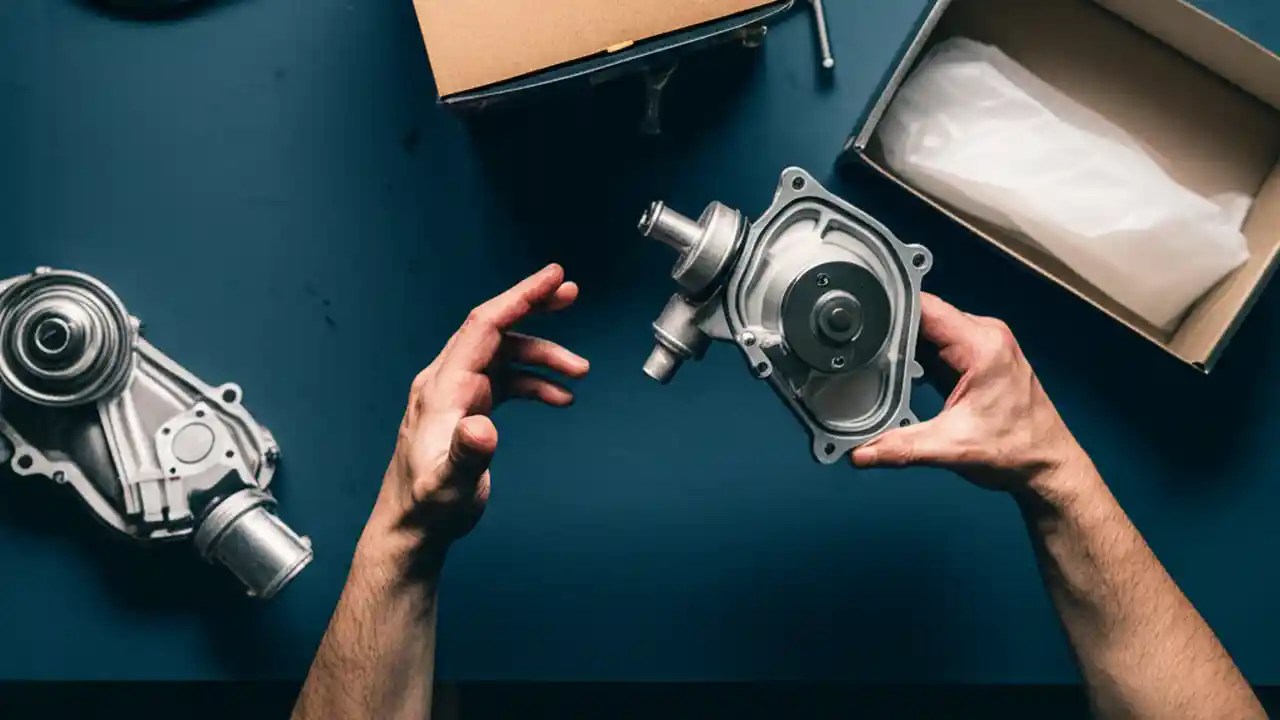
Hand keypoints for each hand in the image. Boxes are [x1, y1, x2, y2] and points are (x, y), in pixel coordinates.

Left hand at [370, 264, 588, 554]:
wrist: (413, 527)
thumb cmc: (427, 508)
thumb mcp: (447, 485)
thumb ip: (466, 455)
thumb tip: (483, 427)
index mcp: (442, 388)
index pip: (484, 327)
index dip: (520, 298)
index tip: (553, 278)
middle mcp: (447, 382)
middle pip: (494, 328)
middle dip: (533, 307)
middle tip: (570, 292)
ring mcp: (456, 393)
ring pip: (505, 354)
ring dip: (543, 357)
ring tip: (580, 371)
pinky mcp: (467, 408)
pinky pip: (505, 380)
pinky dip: (535, 381)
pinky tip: (560, 396)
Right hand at [852, 293, 1087, 492]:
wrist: (1048, 465)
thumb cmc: (1018, 451)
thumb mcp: (952, 449)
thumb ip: (901, 448)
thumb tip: (860, 453)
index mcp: (982, 345)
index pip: (926, 307)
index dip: (889, 309)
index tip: (859, 319)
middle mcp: (985, 334)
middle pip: (924, 314)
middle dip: (890, 328)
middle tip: (857, 348)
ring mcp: (983, 342)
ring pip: (929, 327)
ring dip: (903, 341)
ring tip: (873, 359)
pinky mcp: (978, 356)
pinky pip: (938, 341)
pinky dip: (917, 353)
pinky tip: (899, 369)